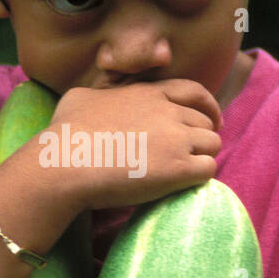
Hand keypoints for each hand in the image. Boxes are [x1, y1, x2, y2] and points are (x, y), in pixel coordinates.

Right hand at [41, 78, 221, 208]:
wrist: (67, 163)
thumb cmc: (66, 133)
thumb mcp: (80, 97)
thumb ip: (100, 93)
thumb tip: (97, 98)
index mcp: (148, 94)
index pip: (194, 92)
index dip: (207, 106)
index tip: (212, 120)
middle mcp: (168, 112)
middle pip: (206, 122)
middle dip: (202, 138)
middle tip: (191, 154)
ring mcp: (176, 140)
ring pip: (212, 145)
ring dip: (203, 157)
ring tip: (185, 173)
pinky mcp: (178, 169)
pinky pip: (208, 170)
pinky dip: (200, 177)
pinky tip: (184, 185)